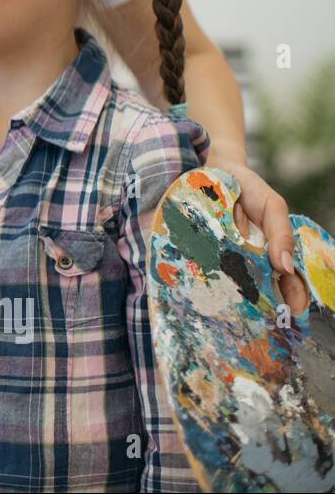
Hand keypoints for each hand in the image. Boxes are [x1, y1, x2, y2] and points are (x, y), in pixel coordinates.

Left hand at [210, 151, 308, 312]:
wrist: (216, 170)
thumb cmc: (249, 188)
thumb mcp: (272, 206)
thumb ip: (280, 233)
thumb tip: (285, 266)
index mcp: (271, 251)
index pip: (288, 281)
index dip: (293, 299)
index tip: (294, 314)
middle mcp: (249, 259)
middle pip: (259, 290)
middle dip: (261, 308)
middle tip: (261, 323)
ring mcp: (225, 257)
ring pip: (231, 285)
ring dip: (232, 301)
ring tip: (235, 318)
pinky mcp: (200, 250)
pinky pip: (204, 269)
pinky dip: (205, 282)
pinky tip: (204, 296)